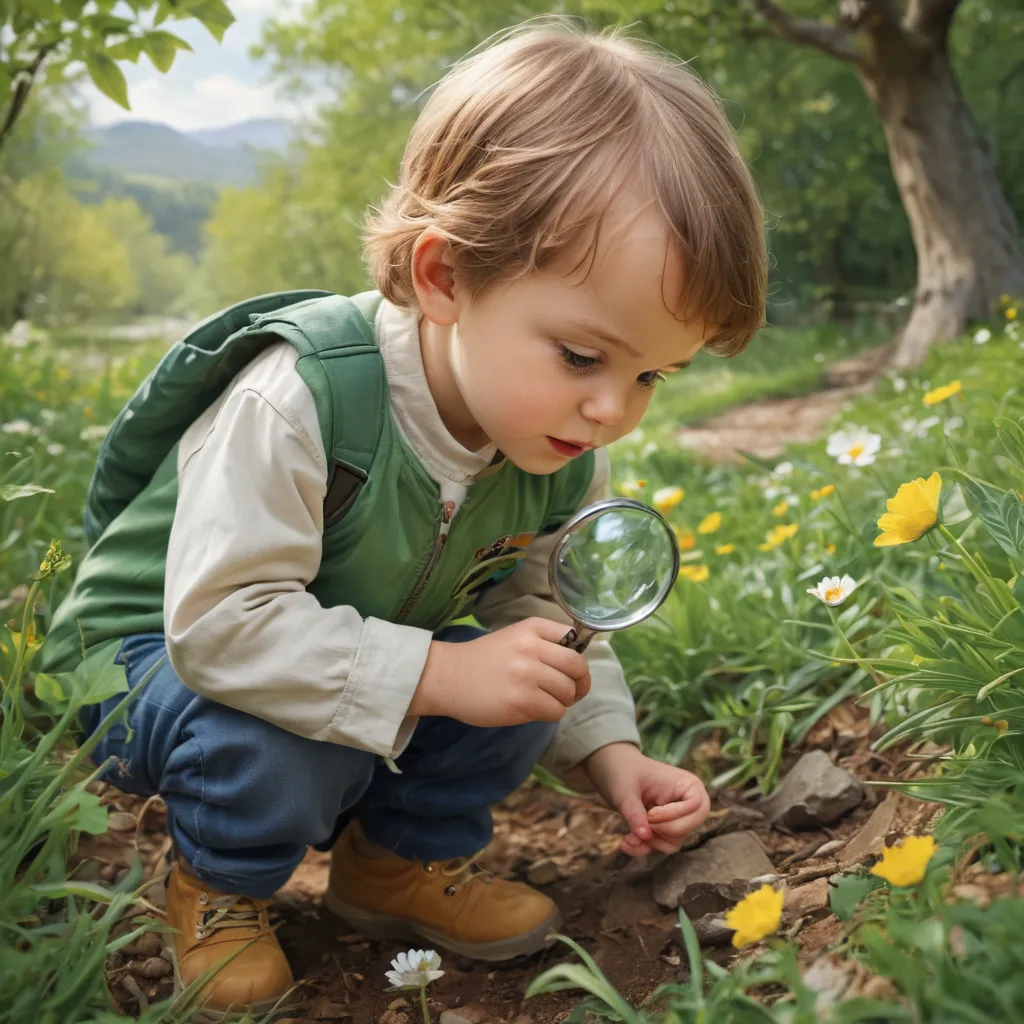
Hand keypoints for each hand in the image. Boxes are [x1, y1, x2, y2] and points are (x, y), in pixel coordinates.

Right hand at [410, 617, 590, 727]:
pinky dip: (549, 714)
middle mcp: (532, 648)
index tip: (570, 670)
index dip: (576, 657)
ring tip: (544, 701)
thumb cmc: (482, 660)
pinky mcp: (521, 701)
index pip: (572, 637)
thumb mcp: (514, 638)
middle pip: (577, 667)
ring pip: (567, 692)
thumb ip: (543, 644)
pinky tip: (533, 710)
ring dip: (562, 701)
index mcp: (532, 628)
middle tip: (572, 692)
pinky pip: (554, 711)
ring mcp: (527, 675)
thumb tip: (574, 667)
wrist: (446, 677)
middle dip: (580, 683)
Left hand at [582, 742, 709, 855]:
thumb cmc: (624, 773)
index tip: (650, 813)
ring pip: (673, 843)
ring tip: (628, 834)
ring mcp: (679, 820)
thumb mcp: (625, 790)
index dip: (673, 815)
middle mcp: (689, 804)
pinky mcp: (667, 831)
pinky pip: (661, 847)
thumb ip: (634, 812)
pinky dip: (644, 847)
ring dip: (649, 842)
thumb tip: (645, 836)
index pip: (696, 806)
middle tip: (639, 821)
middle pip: (687, 828)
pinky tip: (626, 841)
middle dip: (660, 831)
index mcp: (688, 785)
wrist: (615, 775)